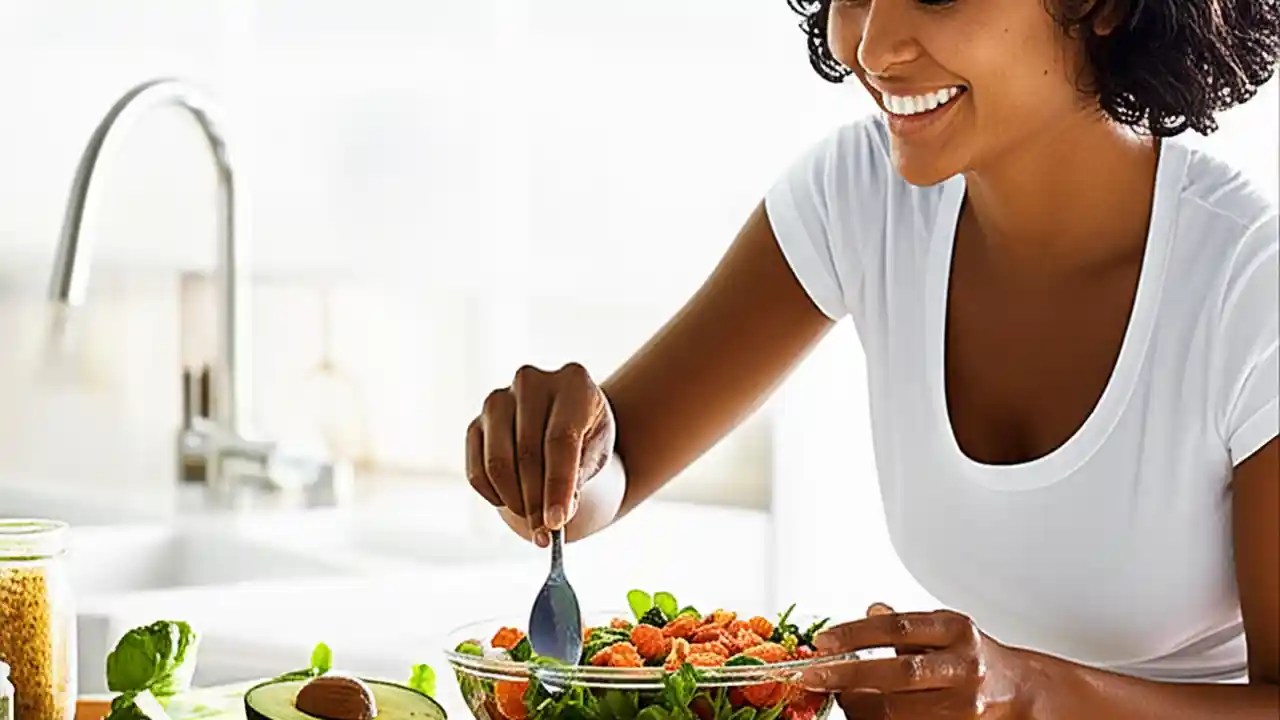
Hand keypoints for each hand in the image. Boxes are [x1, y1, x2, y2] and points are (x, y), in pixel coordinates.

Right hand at [465, 363, 615, 545]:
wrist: (567, 422)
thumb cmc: (587, 436)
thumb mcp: (596, 452)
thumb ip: (577, 479)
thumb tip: (555, 518)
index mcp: (572, 382)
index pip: (560, 439)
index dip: (557, 485)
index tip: (557, 522)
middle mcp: (530, 382)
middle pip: (527, 452)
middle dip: (537, 501)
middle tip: (546, 534)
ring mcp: (498, 400)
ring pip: (497, 462)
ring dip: (515, 501)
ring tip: (535, 521)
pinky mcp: (476, 424)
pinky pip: (477, 469)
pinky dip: (494, 495)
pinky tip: (514, 503)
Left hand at [801, 604, 1034, 718]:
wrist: (1019, 691)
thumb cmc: (974, 656)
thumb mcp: (944, 628)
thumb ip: (905, 623)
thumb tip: (870, 609)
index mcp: (956, 630)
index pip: (897, 627)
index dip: (856, 634)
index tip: (823, 642)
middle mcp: (964, 666)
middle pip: (898, 673)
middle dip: (848, 676)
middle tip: (812, 676)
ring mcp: (964, 704)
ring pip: (900, 710)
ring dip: (860, 707)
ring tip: (837, 697)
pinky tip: (862, 713)